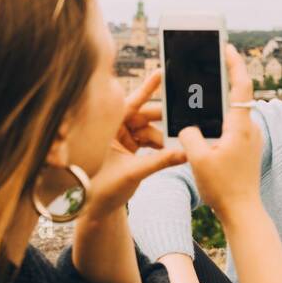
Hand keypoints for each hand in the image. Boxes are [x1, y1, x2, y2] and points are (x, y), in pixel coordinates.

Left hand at [84, 70, 186, 219]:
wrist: (96, 209)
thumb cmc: (102, 189)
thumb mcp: (133, 173)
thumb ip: (160, 162)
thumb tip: (185, 153)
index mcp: (106, 128)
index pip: (129, 104)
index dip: (146, 89)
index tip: (161, 73)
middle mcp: (112, 129)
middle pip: (142, 115)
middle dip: (161, 119)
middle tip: (180, 118)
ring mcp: (121, 138)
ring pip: (147, 128)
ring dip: (161, 136)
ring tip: (173, 145)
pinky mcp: (128, 148)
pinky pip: (147, 140)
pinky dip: (158, 145)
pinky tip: (168, 151)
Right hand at [178, 46, 262, 217]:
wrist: (242, 211)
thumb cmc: (222, 187)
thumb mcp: (197, 159)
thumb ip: (189, 134)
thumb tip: (188, 125)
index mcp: (240, 126)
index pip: (241, 86)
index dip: (234, 64)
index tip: (226, 47)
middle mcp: (249, 128)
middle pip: (234, 96)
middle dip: (220, 81)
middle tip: (205, 64)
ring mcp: (249, 138)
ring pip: (230, 114)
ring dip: (215, 105)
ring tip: (195, 96)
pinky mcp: (245, 148)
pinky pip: (229, 127)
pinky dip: (216, 122)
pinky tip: (200, 125)